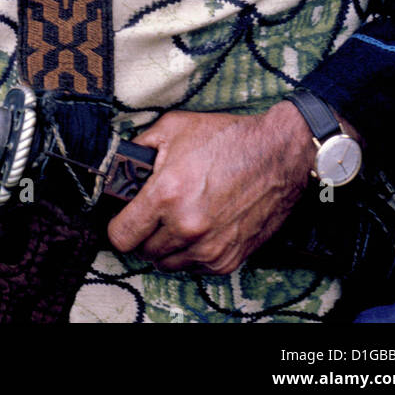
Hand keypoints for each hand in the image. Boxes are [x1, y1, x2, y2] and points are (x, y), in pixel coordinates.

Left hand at [106, 102, 316, 275]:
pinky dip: (192, 252)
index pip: (121, 235)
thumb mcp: (174, 127)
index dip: (118, 226)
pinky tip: (200, 227)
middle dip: (144, 233)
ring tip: (177, 221)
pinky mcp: (227, 259)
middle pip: (143, 252)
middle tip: (154, 214)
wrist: (277, 155)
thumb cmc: (226, 138)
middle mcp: (186, 227)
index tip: (124, 218)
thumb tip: (121, 164)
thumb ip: (140, 147)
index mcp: (166, 195)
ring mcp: (208, 247)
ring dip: (166, 247)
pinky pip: (195, 267)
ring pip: (167, 264)